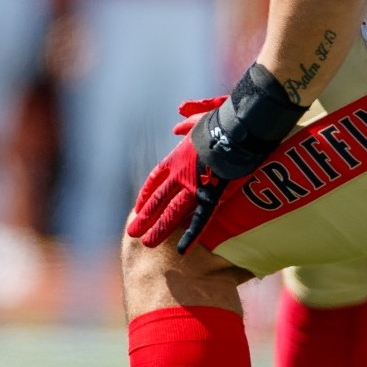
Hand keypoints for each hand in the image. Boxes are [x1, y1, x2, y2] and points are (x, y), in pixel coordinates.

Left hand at [126, 97, 226, 250]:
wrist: (234, 127)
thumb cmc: (221, 119)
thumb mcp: (200, 117)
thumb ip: (188, 121)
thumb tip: (178, 118)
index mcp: (176, 157)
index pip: (155, 180)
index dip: (147, 194)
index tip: (139, 207)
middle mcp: (179, 174)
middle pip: (156, 200)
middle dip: (144, 217)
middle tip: (132, 233)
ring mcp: (192, 186)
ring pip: (170, 213)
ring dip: (158, 229)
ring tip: (147, 244)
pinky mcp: (210, 195)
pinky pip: (199, 219)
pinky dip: (191, 235)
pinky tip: (182, 250)